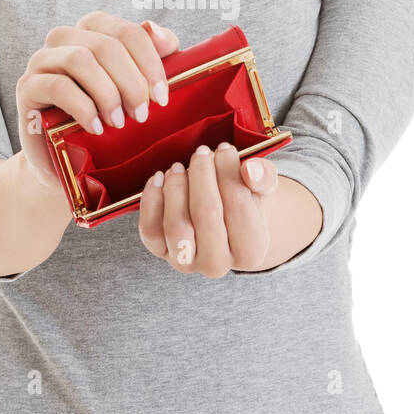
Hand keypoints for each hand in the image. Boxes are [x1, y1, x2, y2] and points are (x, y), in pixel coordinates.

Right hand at [17, 12, 179, 190]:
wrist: (65, 159)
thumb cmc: (105, 119)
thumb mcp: (136, 89)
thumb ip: (155, 57)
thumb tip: (160, 33)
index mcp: (93, 30)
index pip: (127, 32)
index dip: (150, 62)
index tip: (162, 97)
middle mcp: (64, 38)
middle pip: (106, 45)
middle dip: (131, 82)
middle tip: (141, 114)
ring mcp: (42, 61)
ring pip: (79, 59)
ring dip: (107, 93)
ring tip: (118, 123)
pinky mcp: (27, 87)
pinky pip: (56, 86)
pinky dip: (82, 107)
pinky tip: (95, 128)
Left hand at [137, 142, 279, 277]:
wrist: (223, 227)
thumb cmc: (244, 204)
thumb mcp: (260, 189)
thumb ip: (263, 177)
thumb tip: (250, 168)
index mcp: (250, 252)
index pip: (238, 206)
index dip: (229, 171)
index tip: (224, 149)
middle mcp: (218, 264)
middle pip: (206, 215)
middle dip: (202, 176)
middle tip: (202, 152)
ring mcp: (187, 263)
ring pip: (176, 226)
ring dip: (176, 189)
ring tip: (180, 166)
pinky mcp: (162, 254)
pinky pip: (150, 229)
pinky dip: (151, 200)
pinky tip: (159, 177)